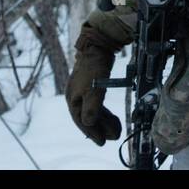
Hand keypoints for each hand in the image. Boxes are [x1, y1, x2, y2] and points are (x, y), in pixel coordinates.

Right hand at [66, 23, 122, 145]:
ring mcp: (83, 90)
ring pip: (93, 110)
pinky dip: (104, 111)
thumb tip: (88, 125)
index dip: (92, 133)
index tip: (102, 142)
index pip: (82, 121)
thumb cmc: (94, 67)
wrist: (97, 46)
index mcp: (72, 99)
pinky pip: (97, 103)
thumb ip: (91, 109)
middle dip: (100, 128)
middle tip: (112, 137)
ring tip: (116, 129)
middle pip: (88, 117)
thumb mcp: (94, 90)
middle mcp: (75, 96)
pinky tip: (110, 116)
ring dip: (104, 121)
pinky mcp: (91, 85)